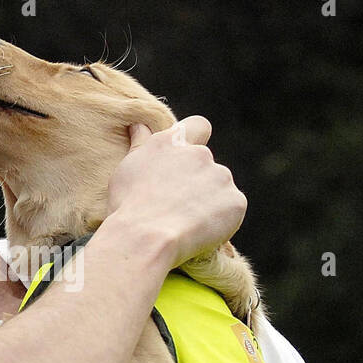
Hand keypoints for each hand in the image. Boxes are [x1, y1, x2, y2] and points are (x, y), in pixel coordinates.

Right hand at [106, 117, 246, 269]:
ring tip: (187, 222)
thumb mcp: (127, 169)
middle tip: (178, 205)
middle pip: (207, 165)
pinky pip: (232, 210)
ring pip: (220, 188)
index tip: (188, 158)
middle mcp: (200, 154)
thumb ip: (139, 143)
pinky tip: (201, 231)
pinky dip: (222, 220)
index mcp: (174, 142)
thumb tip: (139, 124)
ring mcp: (221, 177)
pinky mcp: (235, 201)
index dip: (197, 139)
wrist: (146, 238)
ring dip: (210, 200)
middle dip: (198, 181)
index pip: (199, 126)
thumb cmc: (129, 206)